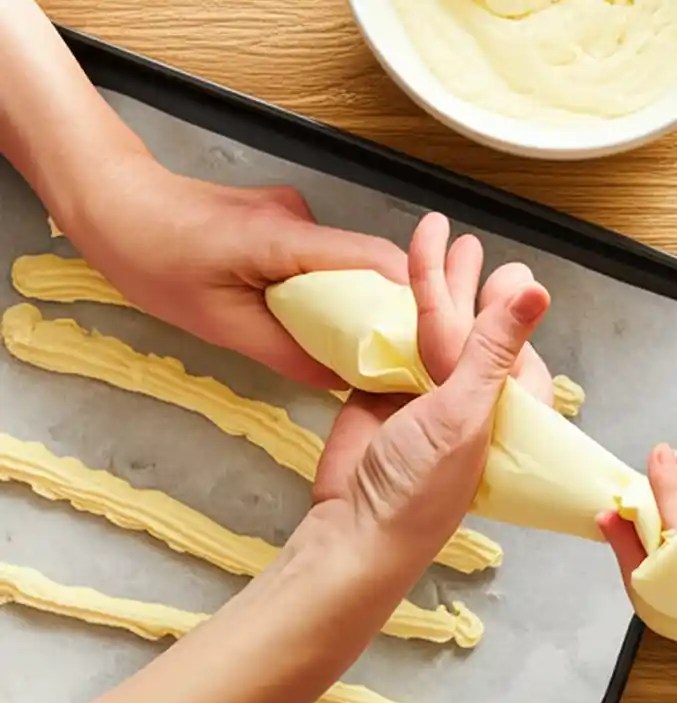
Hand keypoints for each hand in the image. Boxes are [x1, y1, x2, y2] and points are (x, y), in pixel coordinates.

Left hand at [62, 154, 407, 387]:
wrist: (112, 202)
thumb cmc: (152, 259)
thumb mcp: (217, 324)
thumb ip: (286, 352)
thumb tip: (340, 378)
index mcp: (286, 240)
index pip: (374, 259)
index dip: (408, 298)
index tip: (417, 341)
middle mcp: (300, 218)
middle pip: (367, 265)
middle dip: (378, 312)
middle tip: (376, 357)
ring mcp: (293, 213)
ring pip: (341, 265)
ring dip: (342, 302)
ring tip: (325, 341)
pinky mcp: (282, 218)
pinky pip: (318, 259)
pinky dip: (318, 288)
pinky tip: (293, 312)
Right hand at [311, 218, 550, 551]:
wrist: (353, 529)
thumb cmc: (421, 489)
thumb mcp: (465, 411)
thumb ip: (494, 346)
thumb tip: (535, 293)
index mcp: (507, 407)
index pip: (509, 341)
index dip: (502, 303)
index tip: (501, 271)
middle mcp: (470, 399)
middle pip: (468, 327)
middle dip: (462, 282)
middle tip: (460, 241)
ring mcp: (426, 395)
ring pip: (428, 329)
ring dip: (427, 286)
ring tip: (428, 239)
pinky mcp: (384, 394)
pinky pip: (390, 344)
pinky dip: (388, 314)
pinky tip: (390, 283)